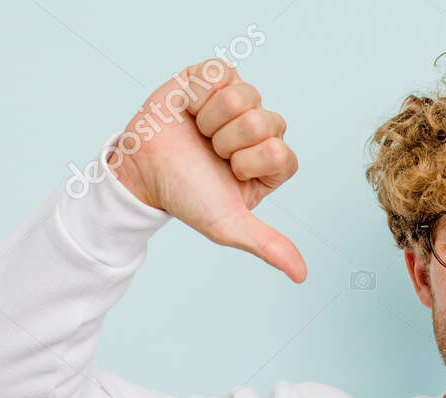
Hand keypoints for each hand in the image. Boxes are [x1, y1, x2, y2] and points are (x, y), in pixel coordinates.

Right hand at [106, 58, 305, 282]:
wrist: (144, 170)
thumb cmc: (186, 197)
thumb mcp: (229, 226)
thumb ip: (269, 245)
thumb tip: (301, 275)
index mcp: (272, 163)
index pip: (280, 152)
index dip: (248, 162)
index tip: (227, 172)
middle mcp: (261, 131)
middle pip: (263, 121)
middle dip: (227, 141)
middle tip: (209, 152)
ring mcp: (240, 102)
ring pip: (242, 95)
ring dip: (212, 118)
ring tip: (199, 131)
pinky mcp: (215, 78)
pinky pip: (220, 73)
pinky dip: (198, 93)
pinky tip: (190, 109)